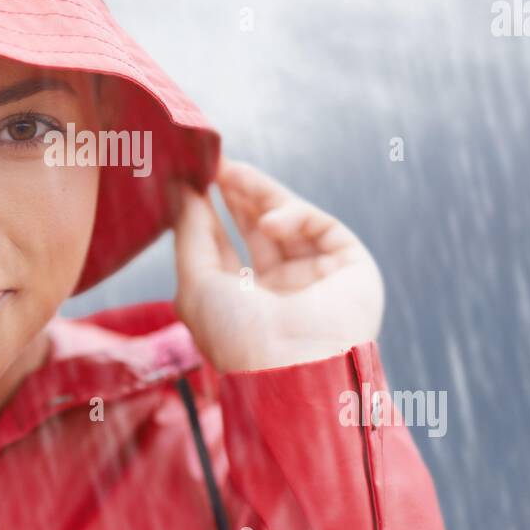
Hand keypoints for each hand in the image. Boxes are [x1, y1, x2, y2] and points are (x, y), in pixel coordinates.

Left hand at [172, 156, 384, 372]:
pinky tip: (269, 223)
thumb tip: (181, 190)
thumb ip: (189, 232)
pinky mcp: (348, 264)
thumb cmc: (237, 336)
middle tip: (214, 163)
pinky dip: (291, 215)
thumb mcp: (196, 283)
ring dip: (259, 193)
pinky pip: (318, 225)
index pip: (224, 247)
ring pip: (288, 221)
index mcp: (241, 303)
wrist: (294, 366)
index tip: (191, 179)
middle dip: (235, 194)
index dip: (208, 212)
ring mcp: (315, 277)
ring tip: (231, 173)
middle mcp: (279, 291)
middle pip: (256, 229)